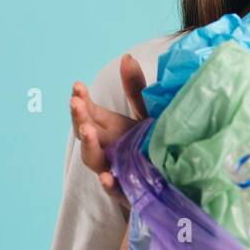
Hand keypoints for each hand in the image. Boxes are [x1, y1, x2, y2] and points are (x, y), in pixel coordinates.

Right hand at [70, 54, 147, 195]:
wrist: (173, 182)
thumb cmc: (154, 144)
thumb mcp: (147, 114)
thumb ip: (136, 89)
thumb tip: (126, 58)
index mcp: (110, 127)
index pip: (88, 111)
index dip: (81, 99)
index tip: (77, 86)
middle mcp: (107, 147)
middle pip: (86, 133)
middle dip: (79, 117)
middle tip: (76, 103)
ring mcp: (113, 168)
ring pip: (94, 159)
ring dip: (89, 146)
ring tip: (87, 131)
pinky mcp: (128, 191)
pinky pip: (116, 190)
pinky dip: (109, 184)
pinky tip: (106, 177)